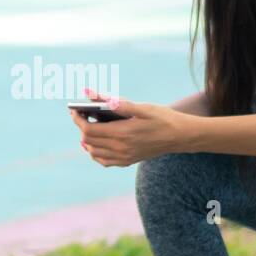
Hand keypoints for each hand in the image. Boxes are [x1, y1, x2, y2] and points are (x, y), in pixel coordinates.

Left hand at [68, 87, 191, 166]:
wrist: (180, 136)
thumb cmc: (161, 117)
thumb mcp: (140, 107)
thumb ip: (114, 101)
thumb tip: (91, 93)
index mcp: (123, 133)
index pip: (89, 130)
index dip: (78, 119)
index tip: (74, 109)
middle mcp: (121, 149)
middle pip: (89, 140)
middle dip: (81, 126)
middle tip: (81, 113)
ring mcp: (124, 158)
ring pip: (93, 152)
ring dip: (87, 139)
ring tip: (89, 125)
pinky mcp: (127, 162)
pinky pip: (104, 161)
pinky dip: (96, 152)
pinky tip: (98, 141)